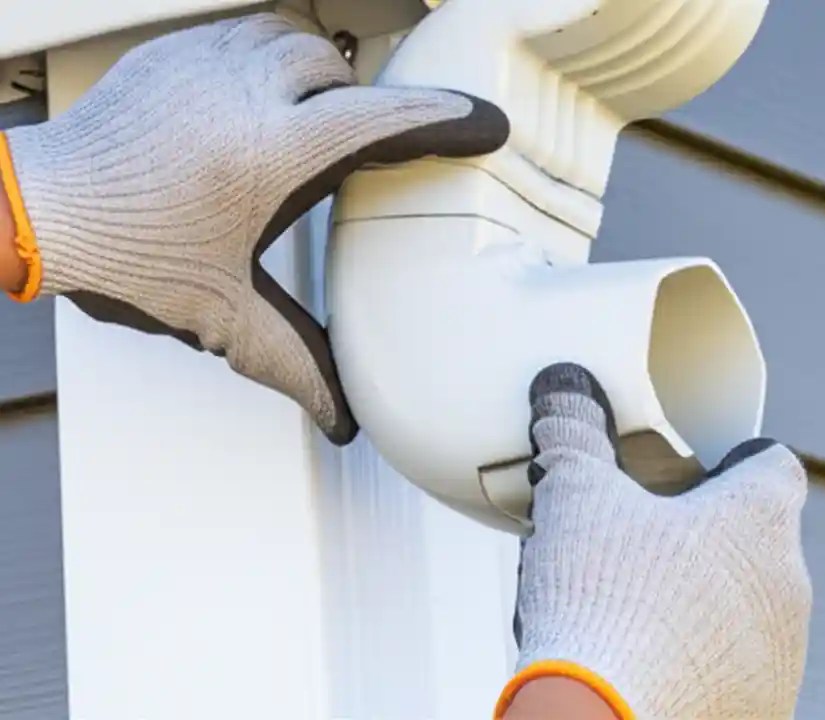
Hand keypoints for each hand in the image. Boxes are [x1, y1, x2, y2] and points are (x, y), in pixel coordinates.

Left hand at [0, 13, 507, 443]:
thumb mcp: (221, 317)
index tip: (484, 122)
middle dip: (367, 103)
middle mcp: (242, 95)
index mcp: (269, 156)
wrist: (36, 212)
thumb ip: (295, 362)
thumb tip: (342, 417)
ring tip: (319, 117)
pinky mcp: (171, 54)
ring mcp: (203, 64)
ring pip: (295, 37)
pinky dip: (271, 56)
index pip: (382, 121)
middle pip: (341, 72)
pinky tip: (264, 97)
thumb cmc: (123, 257)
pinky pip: (245, 30)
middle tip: (377, 140)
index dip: (445, 118)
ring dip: (319, 73)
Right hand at [499, 363, 812, 719]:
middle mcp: (788, 587)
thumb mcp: (575, 499)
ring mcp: (782, 657)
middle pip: (758, 543)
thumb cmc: (603, 606)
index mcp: (758, 519)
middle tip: (644, 548)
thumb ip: (575, 435)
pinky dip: (703, 665)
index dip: (736, 463)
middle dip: (706, 542)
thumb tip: (565, 391)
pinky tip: (650, 667)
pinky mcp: (765, 709)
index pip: (775, 466)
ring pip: (751, 612)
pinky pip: (739, 672)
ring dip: (707, 606)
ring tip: (638, 615)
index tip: (698, 474)